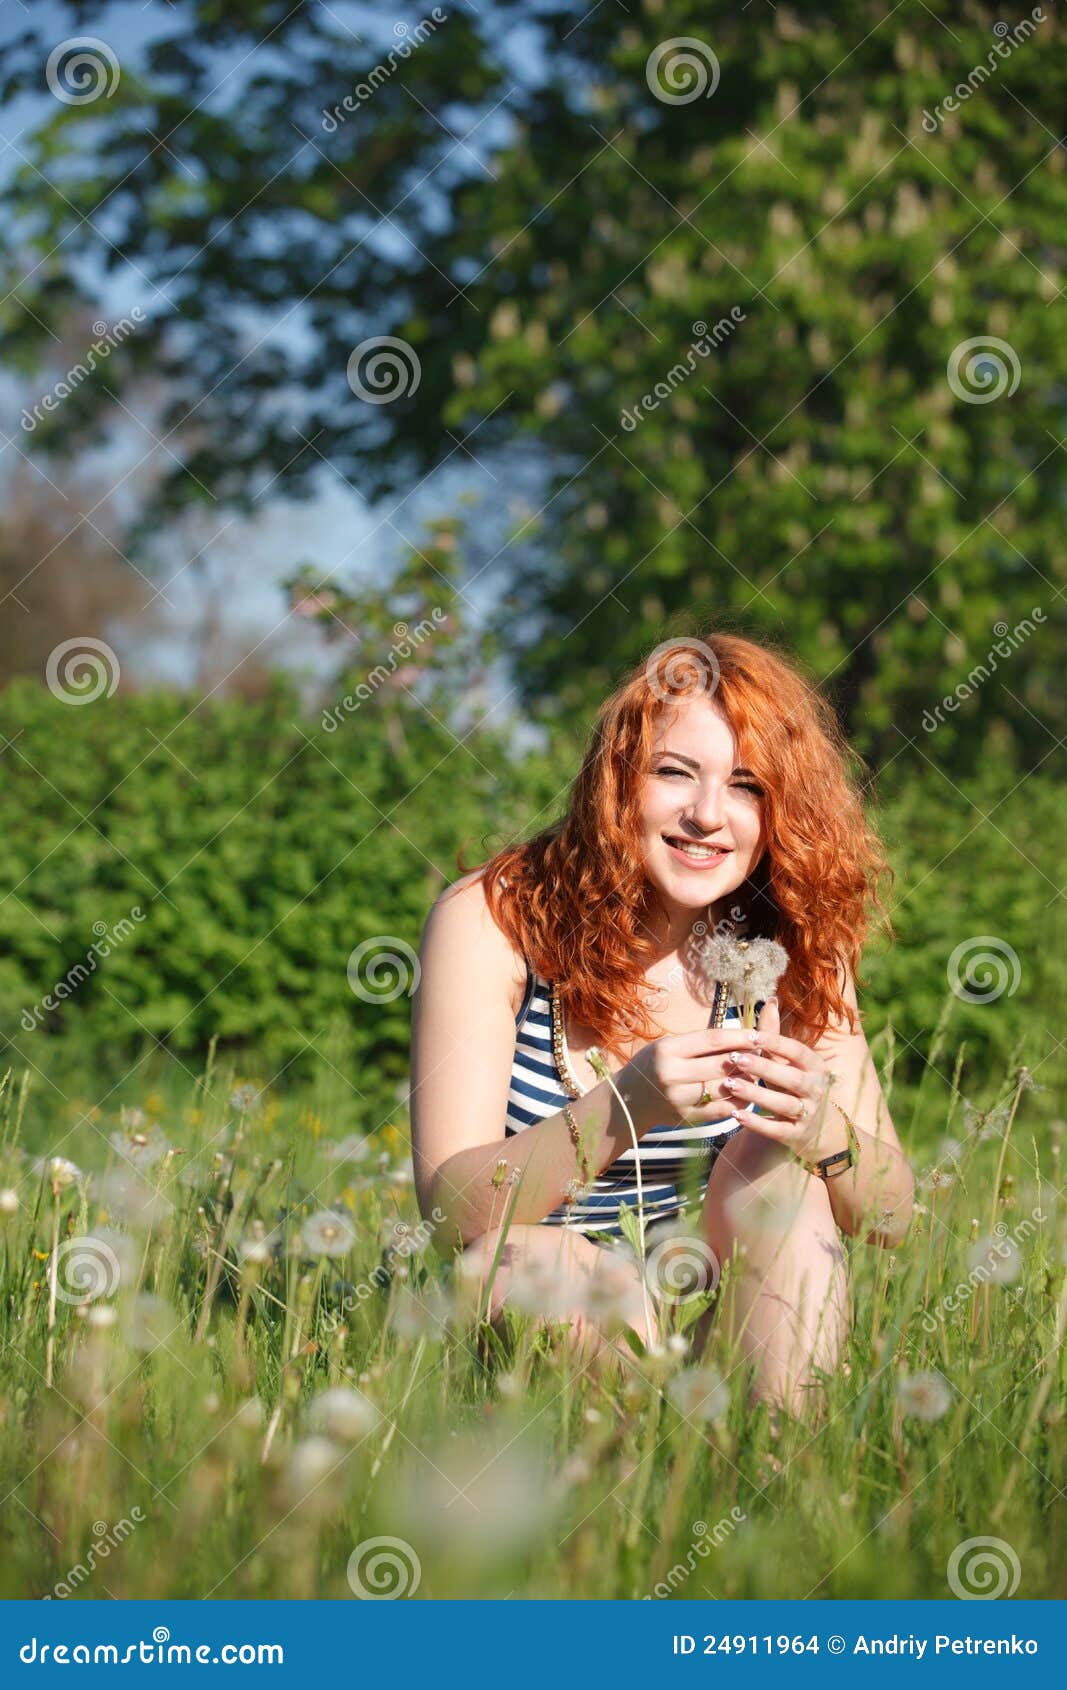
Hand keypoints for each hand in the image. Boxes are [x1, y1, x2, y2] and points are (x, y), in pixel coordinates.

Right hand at [617, 1024, 767, 1131]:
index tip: (759, 1034)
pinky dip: (738, 1100)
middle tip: (764, 1053)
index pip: (712, 1040)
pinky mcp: (687, 1118)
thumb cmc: (654, 1064)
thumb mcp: (669, 1044)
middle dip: (746, 1058)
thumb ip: (701, 1041)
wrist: (629, 1099)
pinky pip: (722, 1109)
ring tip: (758, 1072)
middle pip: (721, 1064)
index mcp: (667, 1050)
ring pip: (725, 1088)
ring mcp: (679, 1099)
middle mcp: (671, 1075)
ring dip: (746, 1080)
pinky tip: (748, 1092)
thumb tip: (742, 1035)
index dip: (739, 1036)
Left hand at [716, 1000, 839, 1161]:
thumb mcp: (788, 1061)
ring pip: (782, 1103)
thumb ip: (775, 1034)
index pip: (796, 1051)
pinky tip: (736, 1114)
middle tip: (735, 1058)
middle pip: (790, 1077)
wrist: (819, 1129)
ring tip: (730, 1085)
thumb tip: (769, 1000)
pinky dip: (757, 1123)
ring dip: (756, 1094)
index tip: (750, 1035)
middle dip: (762, 1067)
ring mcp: (809, 1114)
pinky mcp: (797, 1136)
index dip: (775, 1042)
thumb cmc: (794, 1084)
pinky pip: (777, 1129)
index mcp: (814, 1065)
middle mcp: (816, 1089)